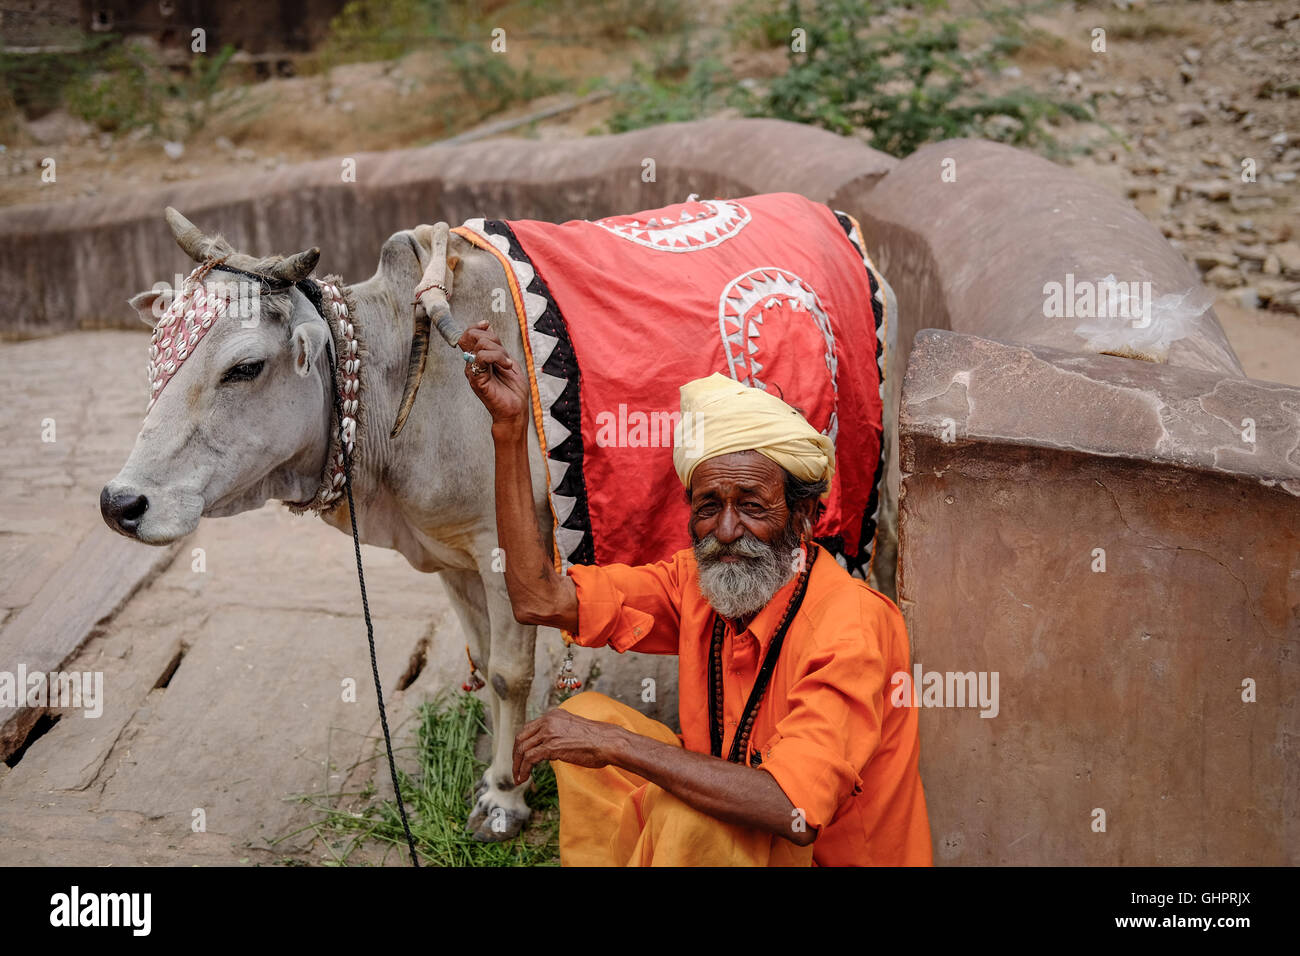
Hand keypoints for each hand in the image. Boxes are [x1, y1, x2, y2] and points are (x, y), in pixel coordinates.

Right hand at [458, 321, 526, 436]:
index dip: (476, 327)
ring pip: (480, 345)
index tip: (487, 325)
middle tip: (504, 355)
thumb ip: (496, 347)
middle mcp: (472, 364)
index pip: (468, 336)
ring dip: (499, 351)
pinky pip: (482, 357)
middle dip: (492, 338)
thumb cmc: (512, 390)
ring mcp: (473, 371)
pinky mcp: (477, 379)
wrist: (515, 410)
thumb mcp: (507, 361)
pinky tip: (506, 366)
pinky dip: (497, 357)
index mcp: (478, 359)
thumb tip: (487, 329)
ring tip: (507, 364)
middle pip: (472, 336)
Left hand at [512, 708, 621, 784]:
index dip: (521, 744)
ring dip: (517, 766)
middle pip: (521, 737)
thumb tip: (550, 748)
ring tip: (518, 778)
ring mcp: (549, 732)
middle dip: (515, 755)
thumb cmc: (596, 739)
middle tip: (516, 769)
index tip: (520, 758)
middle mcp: (548, 721)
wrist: (607, 741)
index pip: (528, 729)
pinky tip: (524, 778)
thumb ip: (558, 733)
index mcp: (553, 715)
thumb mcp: (572, 729)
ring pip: (522, 749)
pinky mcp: (551, 746)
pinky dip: (523, 770)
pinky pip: (529, 759)